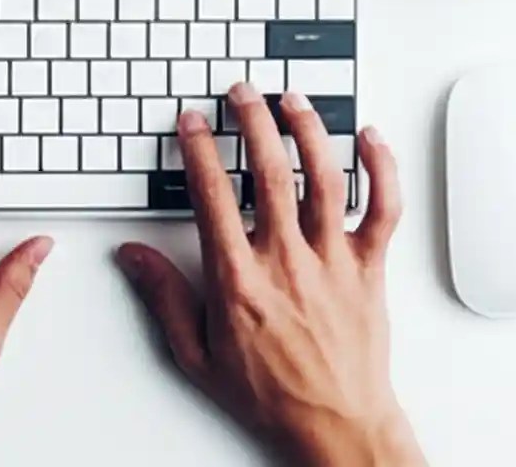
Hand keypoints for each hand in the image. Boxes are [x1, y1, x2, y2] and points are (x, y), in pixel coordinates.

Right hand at [117, 85, 424, 465]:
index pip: (212, 196)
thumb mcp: (196, 354)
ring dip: (307, 130)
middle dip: (252, 121)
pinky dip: (381, 168)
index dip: (198, 150)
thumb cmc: (270, 393)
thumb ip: (165, 297)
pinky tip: (370, 138)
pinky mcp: (370, 268)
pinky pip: (382, 208)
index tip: (191, 122)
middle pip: (269, 171)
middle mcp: (287, 260)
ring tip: (292, 99)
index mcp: (239, 279)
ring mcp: (333, 260)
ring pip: (324, 178)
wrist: (336, 423)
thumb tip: (133, 256)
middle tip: (241, 92)